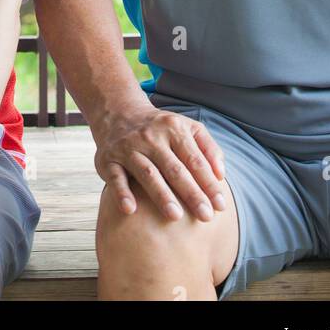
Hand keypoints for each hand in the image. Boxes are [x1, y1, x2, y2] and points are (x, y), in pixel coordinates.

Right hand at [94, 104, 227, 221]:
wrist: (119, 113)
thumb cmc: (161, 129)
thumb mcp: (187, 128)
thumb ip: (208, 148)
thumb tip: (221, 174)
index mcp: (174, 129)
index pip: (195, 160)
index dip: (209, 183)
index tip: (221, 205)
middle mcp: (151, 137)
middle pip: (174, 169)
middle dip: (191, 193)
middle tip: (205, 216)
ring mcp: (129, 148)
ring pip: (148, 173)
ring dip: (161, 195)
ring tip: (175, 216)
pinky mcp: (109, 159)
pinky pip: (116, 178)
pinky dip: (122, 193)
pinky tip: (131, 209)